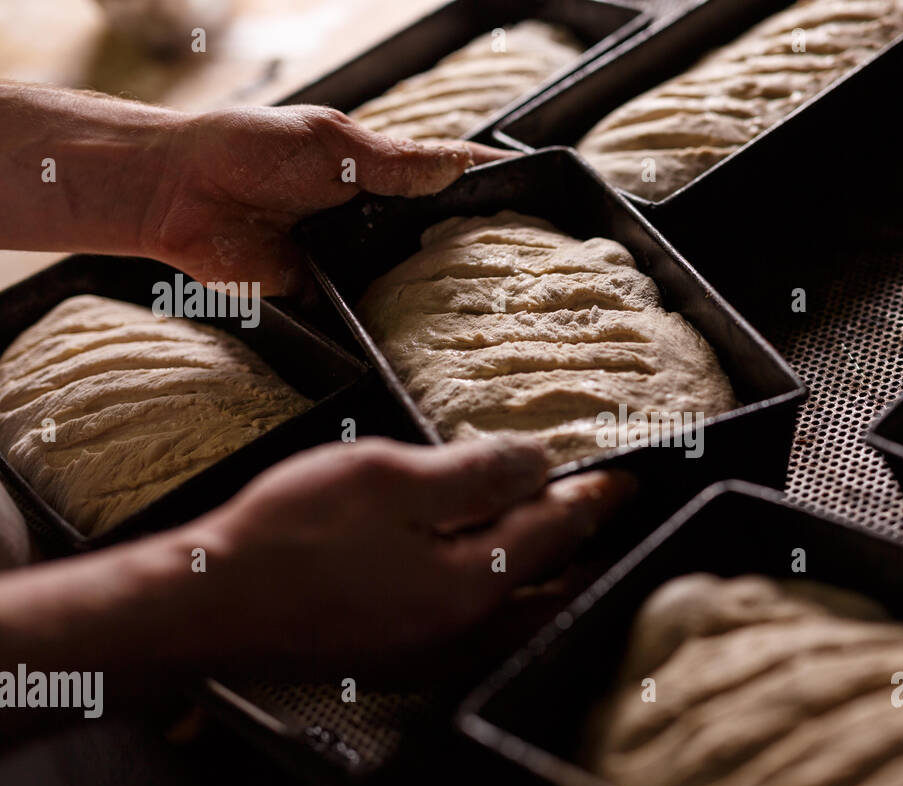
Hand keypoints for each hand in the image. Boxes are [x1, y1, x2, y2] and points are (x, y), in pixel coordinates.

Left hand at [0, 83, 510, 292]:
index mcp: (380, 174)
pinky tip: (426, 339)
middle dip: (475, 252)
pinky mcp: (326, 297)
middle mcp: (373, 220)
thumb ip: (395, 162)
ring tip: (492, 310)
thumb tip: (458, 166)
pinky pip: (367, 317)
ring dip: (437, 294)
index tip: (537, 203)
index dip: (489, 188)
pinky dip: (389, 327)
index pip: (448, 179)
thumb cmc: (249, 150)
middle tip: (526, 271)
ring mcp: (353, 260)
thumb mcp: (332, 145)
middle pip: (438, 239)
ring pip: (410, 283)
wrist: (181, 195)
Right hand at [0, 437, 631, 741]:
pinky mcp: (399, 657)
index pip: (558, 533)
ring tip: (565, 541)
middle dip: (586, 548)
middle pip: (551, 587)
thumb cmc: (288, 539)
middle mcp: (464, 632)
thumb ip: (475, 474)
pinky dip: (504, 597)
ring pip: (518, 614)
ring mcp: (431, 653)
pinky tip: (490, 575)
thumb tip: (539, 463)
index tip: (628, 482)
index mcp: (472, 585)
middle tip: (607, 514)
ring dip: (548, 575)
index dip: (596, 498)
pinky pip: (478, 629)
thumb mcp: (389, 480)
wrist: (205, 606)